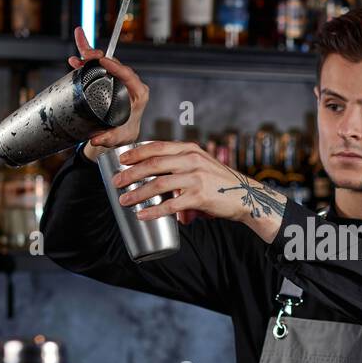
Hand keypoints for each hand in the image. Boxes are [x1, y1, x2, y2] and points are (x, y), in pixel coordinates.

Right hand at [66, 26, 149, 161]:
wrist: (121, 132)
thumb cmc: (125, 131)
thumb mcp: (119, 137)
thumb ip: (109, 138)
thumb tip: (97, 139)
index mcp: (138, 93)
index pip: (129, 75)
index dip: (116, 66)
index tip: (103, 61)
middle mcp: (130, 83)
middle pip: (115, 65)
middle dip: (99, 58)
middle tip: (86, 56)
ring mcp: (119, 78)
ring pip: (106, 62)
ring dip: (91, 56)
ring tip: (78, 56)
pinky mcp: (109, 77)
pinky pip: (98, 63)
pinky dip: (88, 56)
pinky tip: (79, 46)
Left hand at [112, 140, 289, 242]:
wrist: (245, 196)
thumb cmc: (219, 181)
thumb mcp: (201, 163)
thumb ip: (180, 163)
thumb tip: (153, 172)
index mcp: (190, 149)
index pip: (157, 147)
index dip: (136, 153)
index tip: (121, 160)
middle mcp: (192, 160)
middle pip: (154, 164)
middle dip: (131, 174)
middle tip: (117, 182)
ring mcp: (196, 178)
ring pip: (159, 184)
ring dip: (138, 193)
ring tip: (124, 200)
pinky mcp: (200, 197)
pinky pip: (171, 205)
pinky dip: (154, 210)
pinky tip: (142, 214)